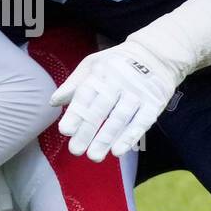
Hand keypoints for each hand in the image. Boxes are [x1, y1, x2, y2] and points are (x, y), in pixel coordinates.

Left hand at [49, 39, 176, 161]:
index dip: (76, 113)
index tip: (66, 130)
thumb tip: (53, 102)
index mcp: (101, 72)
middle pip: (101, 108)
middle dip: (88, 130)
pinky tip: (118, 151)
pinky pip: (142, 122)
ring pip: (120, 117)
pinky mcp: (154, 102)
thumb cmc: (117, 63)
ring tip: (94, 156)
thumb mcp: (93, 65)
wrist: (156, 53)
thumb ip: (74, 84)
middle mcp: (119, 81)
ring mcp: (138, 92)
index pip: (86, 94)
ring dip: (106, 138)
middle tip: (76, 150)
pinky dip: (130, 137)